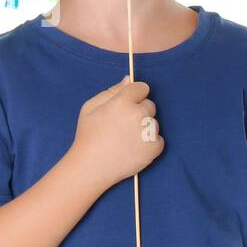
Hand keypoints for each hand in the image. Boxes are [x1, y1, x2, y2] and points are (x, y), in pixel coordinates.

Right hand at [69, 77, 163, 191]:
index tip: (127, 104)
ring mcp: (148, 131)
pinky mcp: (155, 147)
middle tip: (122, 126)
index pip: (142, 87)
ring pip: (154, 122)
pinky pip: (158, 139)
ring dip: (144, 128)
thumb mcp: (90, 107)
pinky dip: (149, 143)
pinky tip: (133, 148)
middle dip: (139, 112)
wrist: (91, 166)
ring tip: (126, 139)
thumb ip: (112, 90)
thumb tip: (129, 79)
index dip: (134, 96)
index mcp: (122, 102)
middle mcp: (138, 114)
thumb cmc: (88, 136)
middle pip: (150, 105)